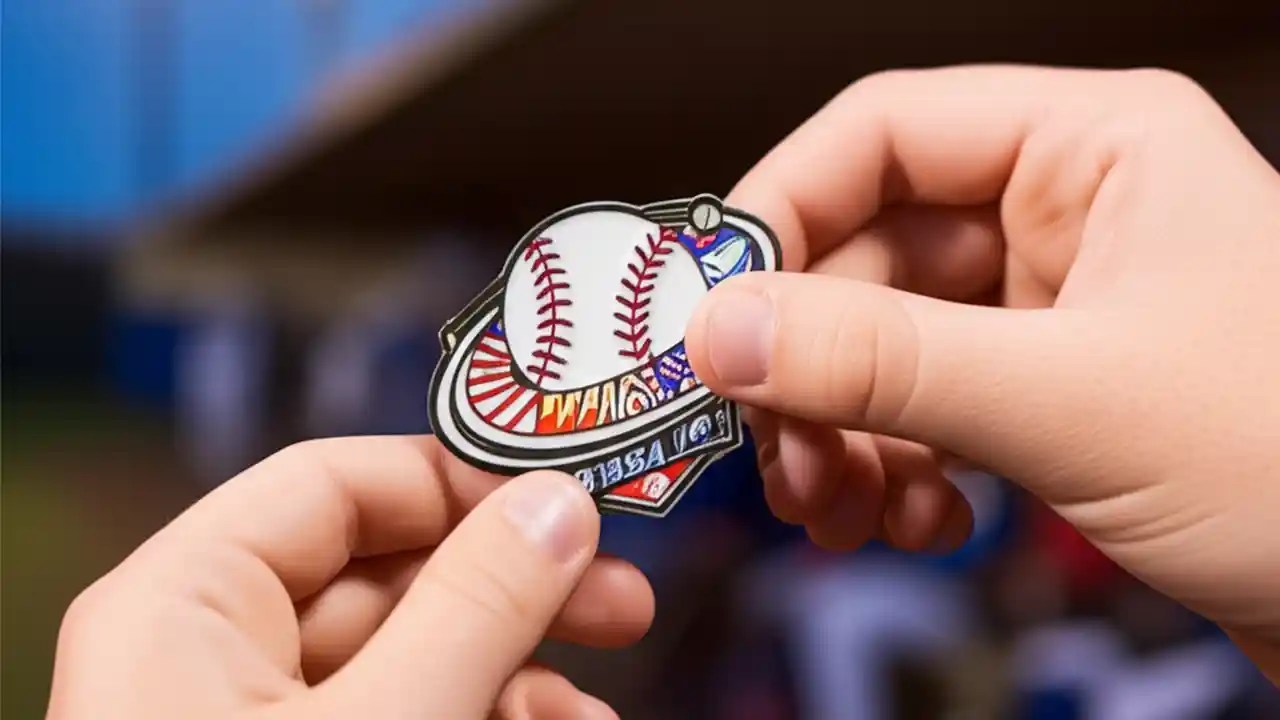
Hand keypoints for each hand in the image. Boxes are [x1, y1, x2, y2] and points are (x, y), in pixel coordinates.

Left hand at [47, 437, 651, 718]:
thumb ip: (477, 605)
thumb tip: (557, 505)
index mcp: (186, 606)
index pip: (333, 485)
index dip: (457, 478)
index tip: (567, 497)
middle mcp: (211, 658)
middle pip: (388, 574)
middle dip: (512, 587)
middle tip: (620, 595)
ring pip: (413, 658)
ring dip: (518, 676)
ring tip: (598, 711)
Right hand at [684, 66, 1279, 677]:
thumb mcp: (1074, 401)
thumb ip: (885, 360)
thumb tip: (730, 332)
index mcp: (1094, 148)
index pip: (881, 133)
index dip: (780, 212)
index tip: (711, 306)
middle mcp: (1070, 213)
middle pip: (869, 255)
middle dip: (809, 361)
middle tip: (767, 439)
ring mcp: (1059, 307)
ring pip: (887, 343)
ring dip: (842, 428)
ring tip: (835, 503)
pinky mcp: (1054, 391)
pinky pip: (928, 406)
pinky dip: (895, 466)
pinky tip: (911, 519)